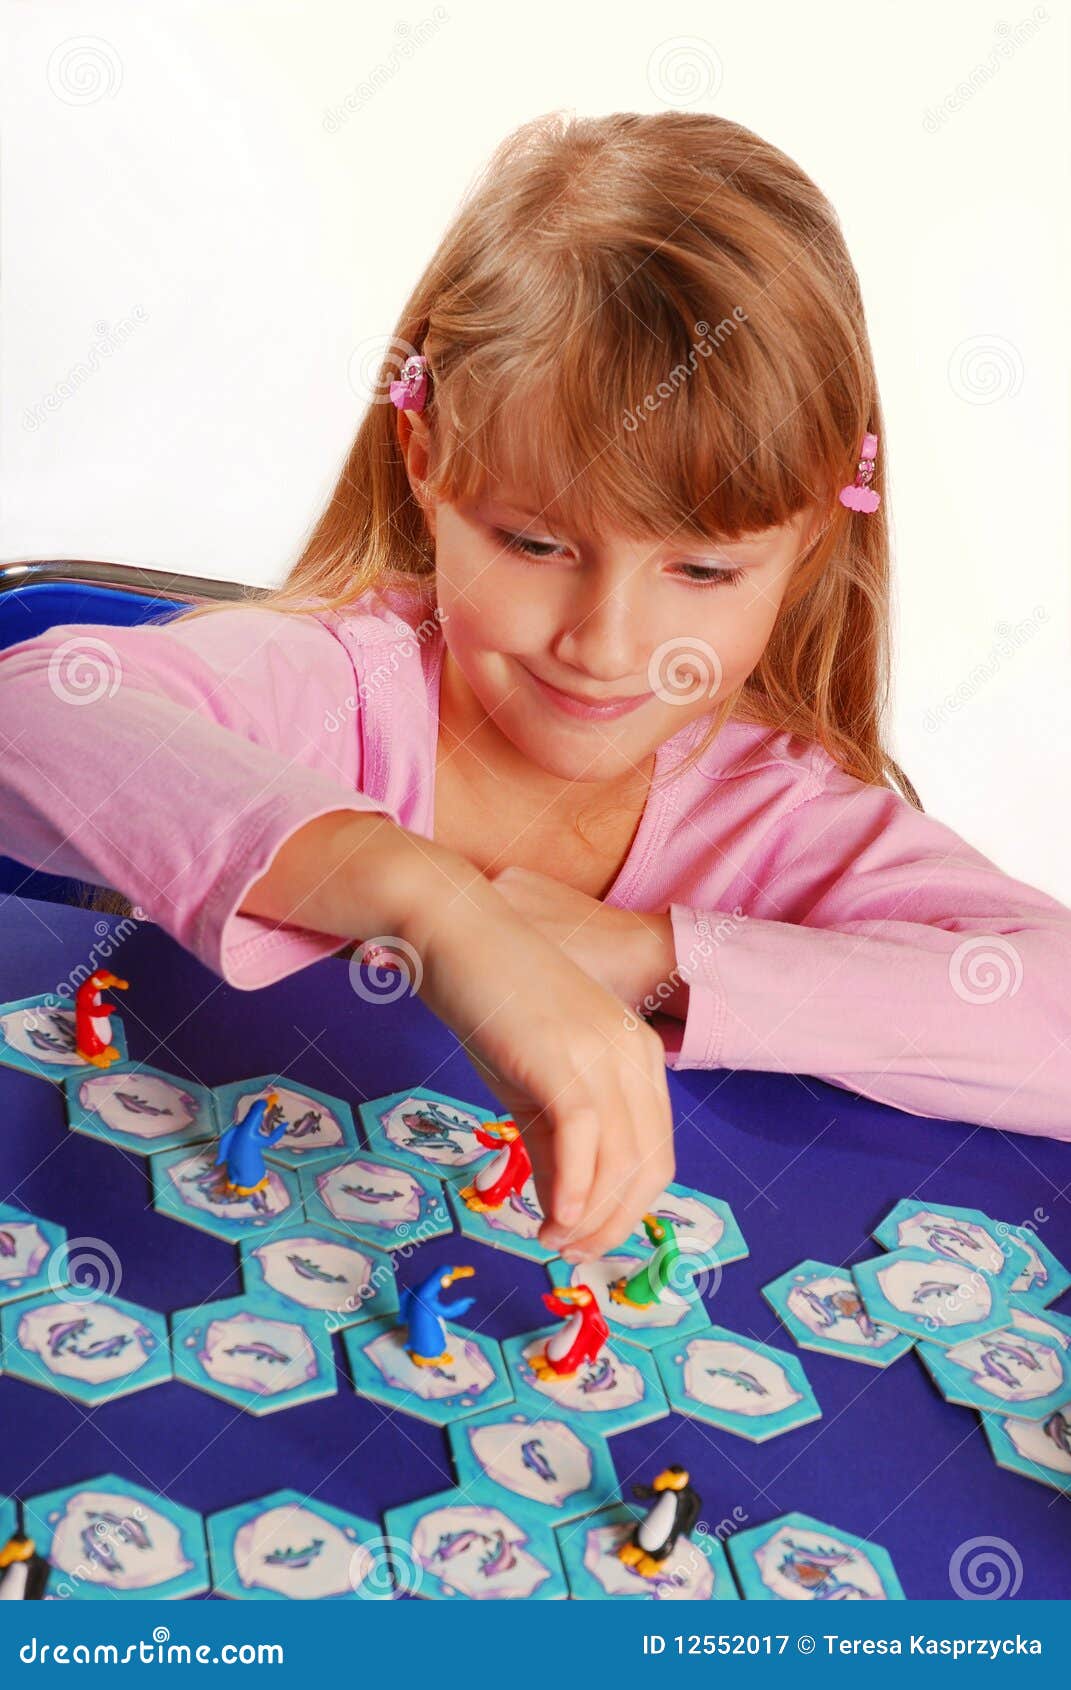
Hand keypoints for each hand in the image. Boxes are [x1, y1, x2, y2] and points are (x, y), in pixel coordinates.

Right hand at [401, 865, 674, 1260]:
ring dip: (591, 1219)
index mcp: (637, 1057)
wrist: (455, 933)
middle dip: (614, 1224)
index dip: (626, 1208)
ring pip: (622, 1162)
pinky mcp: (564, 1059)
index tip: (586, 1239)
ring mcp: (603, 1054)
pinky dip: (574, 1191)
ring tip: (552, 1243)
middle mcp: (634, 1055)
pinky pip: (585, 1140)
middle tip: (572, 1254)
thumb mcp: (529, 1083)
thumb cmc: (491, 1003)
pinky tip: (552, 1220)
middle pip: (649, 1166)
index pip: (655, 1153)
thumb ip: (551, 1146)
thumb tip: (560, 1215)